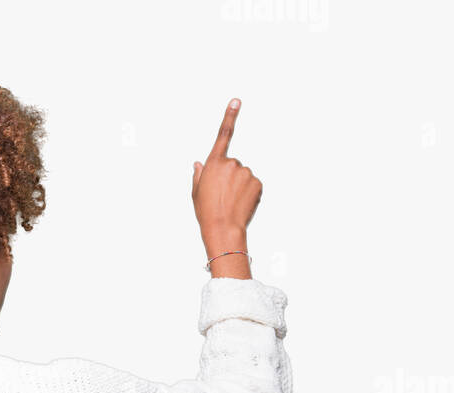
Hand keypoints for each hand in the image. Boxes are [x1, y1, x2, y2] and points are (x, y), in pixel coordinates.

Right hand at [191, 99, 261, 275]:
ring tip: (231, 203)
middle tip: (223, 197)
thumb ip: (199, 175)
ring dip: (240, 187)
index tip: (236, 102)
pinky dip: (249, 193)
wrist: (223, 229)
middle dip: (230, 178)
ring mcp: (246, 172)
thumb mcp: (196, 193)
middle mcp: (231, 163)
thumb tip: (199, 164)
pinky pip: (253, 185)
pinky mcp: (257, 182)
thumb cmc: (207, 213)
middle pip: (233, 166)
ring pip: (244, 176)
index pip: (223, 135)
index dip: (230, 116)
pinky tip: (241, 204)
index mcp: (214, 164)